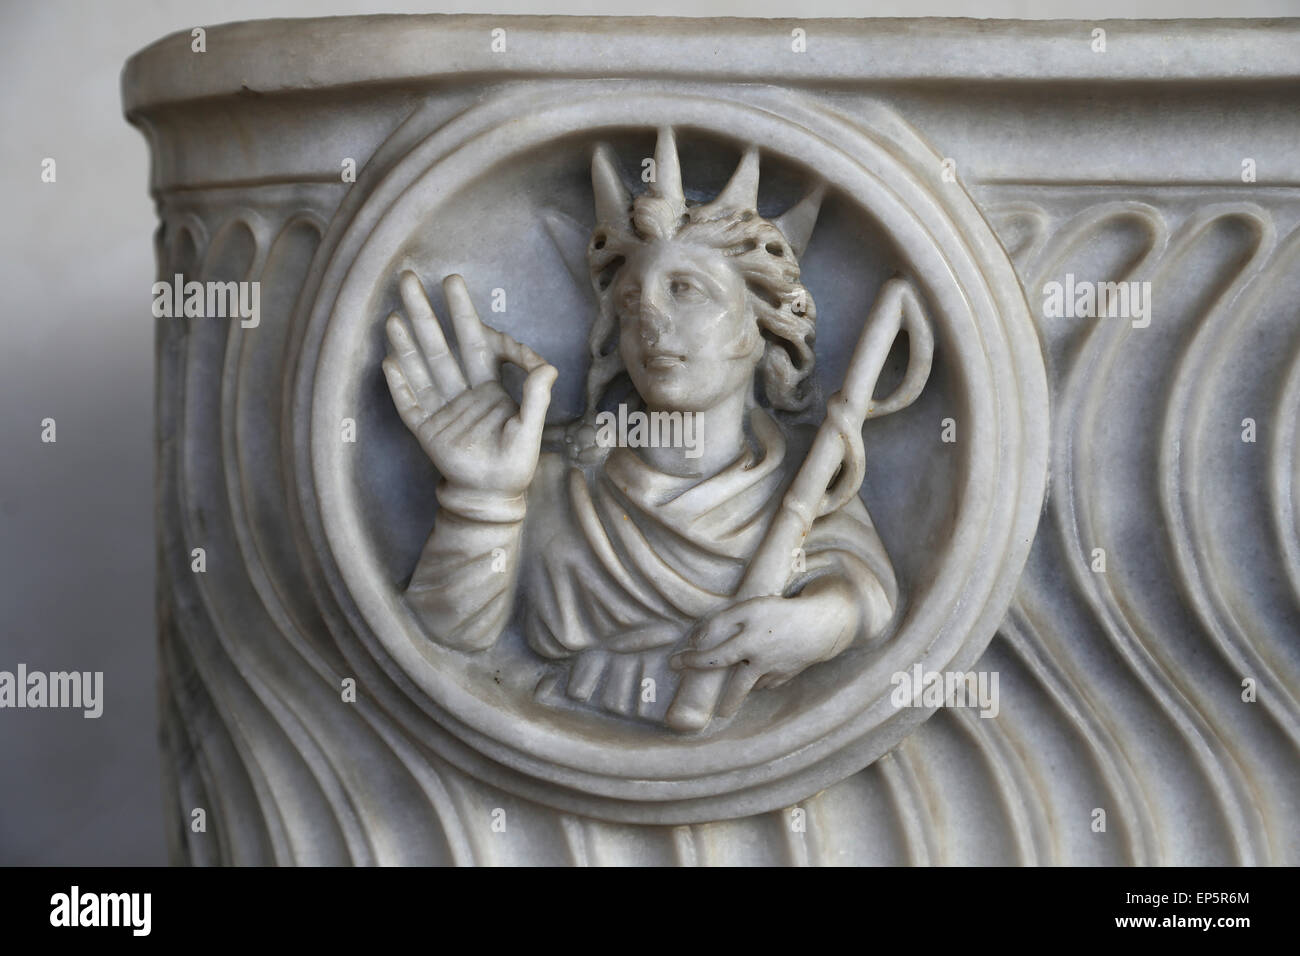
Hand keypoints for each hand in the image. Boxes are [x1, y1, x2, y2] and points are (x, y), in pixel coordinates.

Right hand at [382, 271, 556, 497]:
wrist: (492, 498)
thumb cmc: (514, 465)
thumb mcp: (531, 430)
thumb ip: (537, 397)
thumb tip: (547, 366)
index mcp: (489, 387)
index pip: (479, 344)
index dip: (474, 322)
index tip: (476, 311)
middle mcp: (462, 392)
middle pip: (441, 345)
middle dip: (426, 313)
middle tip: (412, 278)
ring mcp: (442, 409)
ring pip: (421, 368)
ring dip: (407, 343)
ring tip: (394, 314)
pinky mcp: (426, 431)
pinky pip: (410, 404)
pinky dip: (399, 386)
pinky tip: (389, 362)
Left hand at [669, 577, 859, 716]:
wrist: (820, 626)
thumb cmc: (779, 611)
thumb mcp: (750, 607)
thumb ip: (723, 622)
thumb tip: (698, 640)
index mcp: (748, 638)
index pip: (714, 654)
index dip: (692, 660)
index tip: (674, 663)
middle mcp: (759, 657)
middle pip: (732, 679)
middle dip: (713, 687)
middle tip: (702, 698)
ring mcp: (773, 669)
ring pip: (749, 686)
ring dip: (735, 698)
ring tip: (724, 710)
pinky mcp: (785, 675)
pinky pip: (767, 684)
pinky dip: (759, 684)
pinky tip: (754, 684)